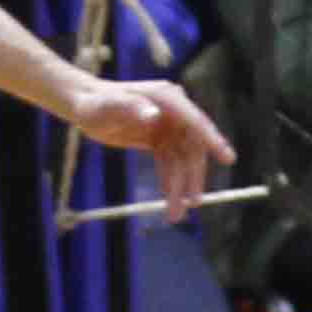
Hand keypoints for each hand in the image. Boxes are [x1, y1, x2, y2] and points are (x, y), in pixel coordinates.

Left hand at [69, 78, 234, 221]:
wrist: (83, 105)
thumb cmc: (94, 102)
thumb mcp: (109, 106)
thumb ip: (130, 107)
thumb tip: (153, 114)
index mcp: (167, 98)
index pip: (195, 121)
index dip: (212, 140)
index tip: (228, 158)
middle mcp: (172, 112)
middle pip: (192, 147)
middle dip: (193, 176)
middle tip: (192, 202)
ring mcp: (167, 126)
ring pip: (182, 160)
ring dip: (181, 186)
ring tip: (177, 213)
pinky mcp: (158, 139)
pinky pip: (169, 164)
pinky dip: (170, 182)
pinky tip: (169, 199)